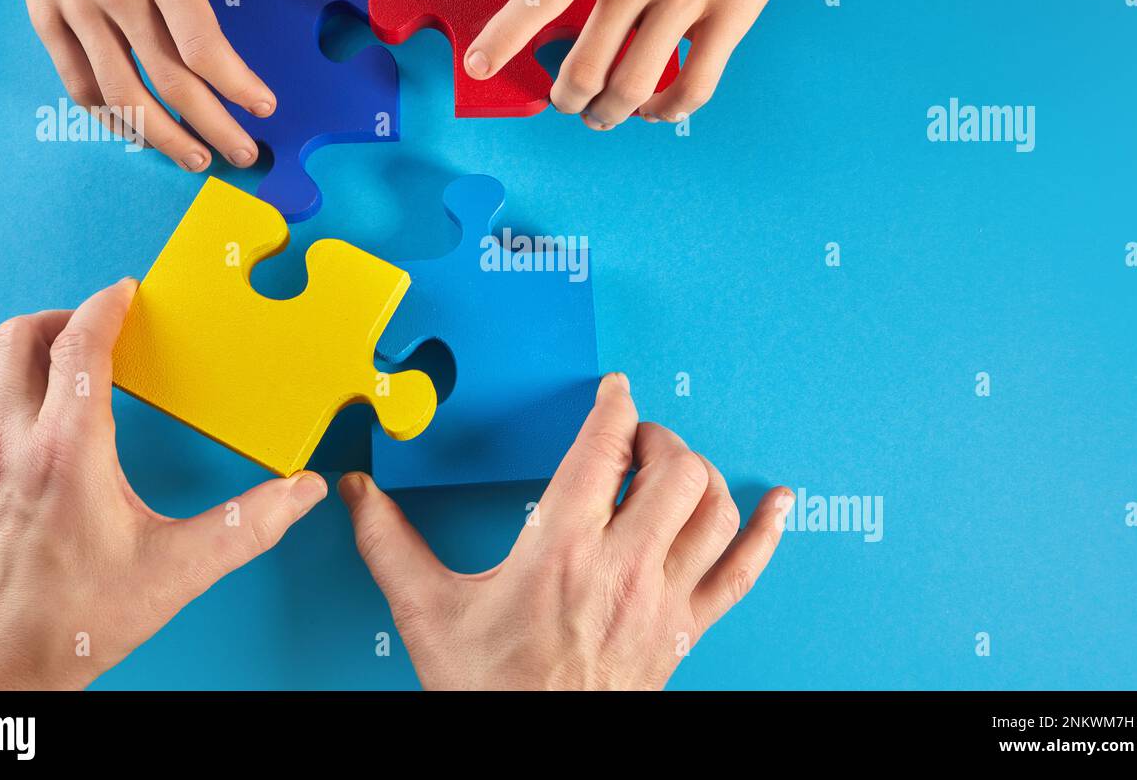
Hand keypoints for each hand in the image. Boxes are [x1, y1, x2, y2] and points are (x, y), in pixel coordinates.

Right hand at [0, 0, 321, 170]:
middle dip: (214, 127)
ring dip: (162, 137)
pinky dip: (108, 115)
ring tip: (196, 159)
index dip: (236, 85)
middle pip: (169, 83)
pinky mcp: (45, 16)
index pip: (202, 47)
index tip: (263, 107)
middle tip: (245, 153)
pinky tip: (137, 131)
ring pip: (121, 95)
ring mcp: (76, 9)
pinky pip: (77, 82)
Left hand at [0, 279, 326, 689]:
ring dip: (14, 341)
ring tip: (54, 350)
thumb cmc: (81, 617)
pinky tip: (4, 395)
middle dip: (59, 316)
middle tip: (96, 327)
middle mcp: (16, 442)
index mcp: (71, 450)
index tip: (126, 293)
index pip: (79, 345)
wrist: (4, 662)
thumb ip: (248, 525)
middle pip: (17, 337)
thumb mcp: (179, 570)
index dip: (105, 306)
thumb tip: (303, 492)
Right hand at [340, 373, 792, 689]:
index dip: (614, 407)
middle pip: (673, 469)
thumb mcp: (428, 613)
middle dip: (657, 438)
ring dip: (700, 473)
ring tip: (674, 464)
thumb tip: (358, 496)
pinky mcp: (684, 630)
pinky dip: (766, 533)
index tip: (614, 391)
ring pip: (712, 509)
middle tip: (635, 438)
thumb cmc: (489, 692)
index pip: (603, 449)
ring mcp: (662, 599)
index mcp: (562, 550)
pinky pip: (742, 572)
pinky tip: (778, 505)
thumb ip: (390, 545)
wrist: (532, 749)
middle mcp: (623, 567)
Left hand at [465, 0, 848, 129]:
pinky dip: (668, 111)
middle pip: (585, 63)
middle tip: (565, 99)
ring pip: (633, 85)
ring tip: (604, 116)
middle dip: (566, 96)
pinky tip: (657, 109)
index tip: (480, 63)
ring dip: (610, 114)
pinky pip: (694, 86)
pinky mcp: (730, 17)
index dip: (506, 35)